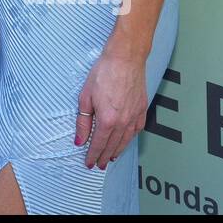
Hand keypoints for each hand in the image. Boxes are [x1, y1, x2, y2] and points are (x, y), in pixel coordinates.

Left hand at [75, 49, 148, 170]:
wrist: (125, 58)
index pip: (98, 144)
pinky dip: (130, 138)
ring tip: (111, 157)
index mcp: (107, 119)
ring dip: (118, 150)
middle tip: (99, 164)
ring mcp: (134, 116)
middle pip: (113, 145)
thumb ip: (83, 121)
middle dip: (104, 156)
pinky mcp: (142, 109)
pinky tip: (126, 140)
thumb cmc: (104, 72)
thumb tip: (80, 140)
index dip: (93, 155)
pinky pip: (137, 130)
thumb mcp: (85, 97)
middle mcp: (123, 121)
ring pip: (126, 140)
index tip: (89, 163)